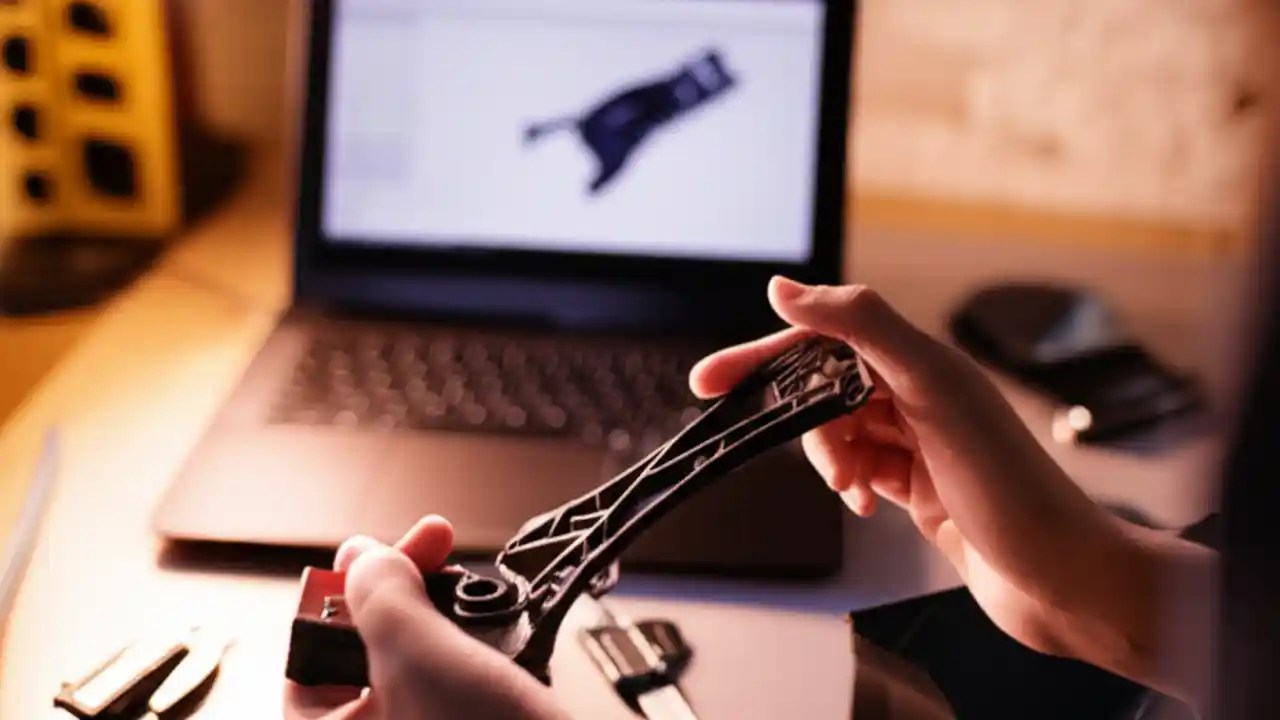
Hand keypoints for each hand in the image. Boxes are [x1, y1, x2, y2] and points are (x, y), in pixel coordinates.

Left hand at [284, 515, 568, 719]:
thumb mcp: (419, 657)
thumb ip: (381, 598)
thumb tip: (362, 557)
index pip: (307, 659)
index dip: (340, 594)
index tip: (379, 549)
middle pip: (367, 657)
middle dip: (405, 595)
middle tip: (438, 543)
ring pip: (423, 669)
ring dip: (450, 618)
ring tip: (481, 589)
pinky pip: (466, 690)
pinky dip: (484, 653)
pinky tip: (510, 628)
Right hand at [691, 277, 1206, 703]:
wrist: (1061, 577)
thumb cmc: (1013, 487)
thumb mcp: (934, 390)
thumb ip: (863, 328)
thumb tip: (788, 288)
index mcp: (922, 363)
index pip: (823, 342)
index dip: (766, 355)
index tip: (713, 378)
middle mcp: (919, 396)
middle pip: (822, 389)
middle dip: (788, 414)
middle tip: (736, 427)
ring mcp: (918, 444)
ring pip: (837, 434)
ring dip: (826, 458)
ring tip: (848, 486)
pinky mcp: (919, 488)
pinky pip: (859, 471)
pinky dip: (849, 485)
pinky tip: (864, 503)